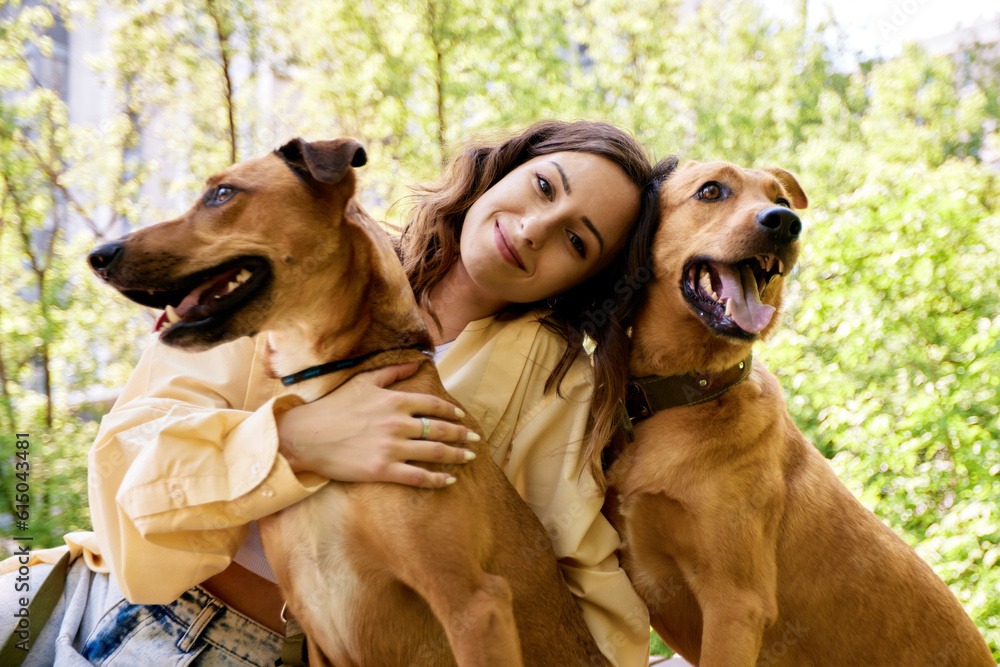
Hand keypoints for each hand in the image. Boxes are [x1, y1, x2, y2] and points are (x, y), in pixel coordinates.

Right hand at [276, 362, 478, 487]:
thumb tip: (418, 361)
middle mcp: (398, 423)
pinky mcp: (383, 469)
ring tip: (469, 458)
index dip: (452, 413)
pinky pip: (418, 476)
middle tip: (475, 440)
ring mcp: (392, 447)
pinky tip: (448, 480)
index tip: (463, 417)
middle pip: (441, 430)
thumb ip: (394, 371)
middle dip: (463, 436)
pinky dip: (437, 480)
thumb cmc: (334, 406)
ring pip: (435, 453)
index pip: (434, 406)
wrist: (306, 436)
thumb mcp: (364, 381)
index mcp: (396, 400)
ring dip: (457, 456)